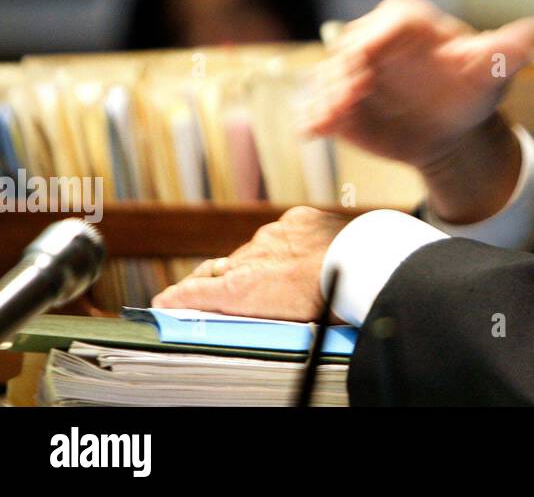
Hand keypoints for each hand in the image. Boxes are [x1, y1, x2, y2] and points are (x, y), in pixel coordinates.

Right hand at [151, 206, 349, 322]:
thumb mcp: (283, 321)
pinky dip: (287, 244)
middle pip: (223, 271)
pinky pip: (283, 233)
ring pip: (255, 251)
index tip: (164, 301)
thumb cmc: (327, 303)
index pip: (194, 292)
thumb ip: (254, 314)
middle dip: (221, 281)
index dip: (177, 297)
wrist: (364, 261)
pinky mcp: (295, 218)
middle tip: (217, 290)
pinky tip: (303, 254)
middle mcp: (249, 258)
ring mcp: (272, 235)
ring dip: (262, 262)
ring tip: (279, 276)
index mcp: (241, 289)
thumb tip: (241, 314)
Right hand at [299, 0, 533, 216]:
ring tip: (327, 122)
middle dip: (345, 72)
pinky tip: (313, 133)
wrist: (452, 128)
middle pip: (351, 48)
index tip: (368, 66)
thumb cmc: (472, 89)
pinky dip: (314, 116)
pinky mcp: (340, 101)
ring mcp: (353, 71)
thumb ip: (508, 49)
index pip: (388, 23)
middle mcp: (375, 40)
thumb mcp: (492, 69)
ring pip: (330, 77)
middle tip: (349, 99)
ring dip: (325, 98)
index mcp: (410, 22)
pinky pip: (321, 105)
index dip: (376, 42)